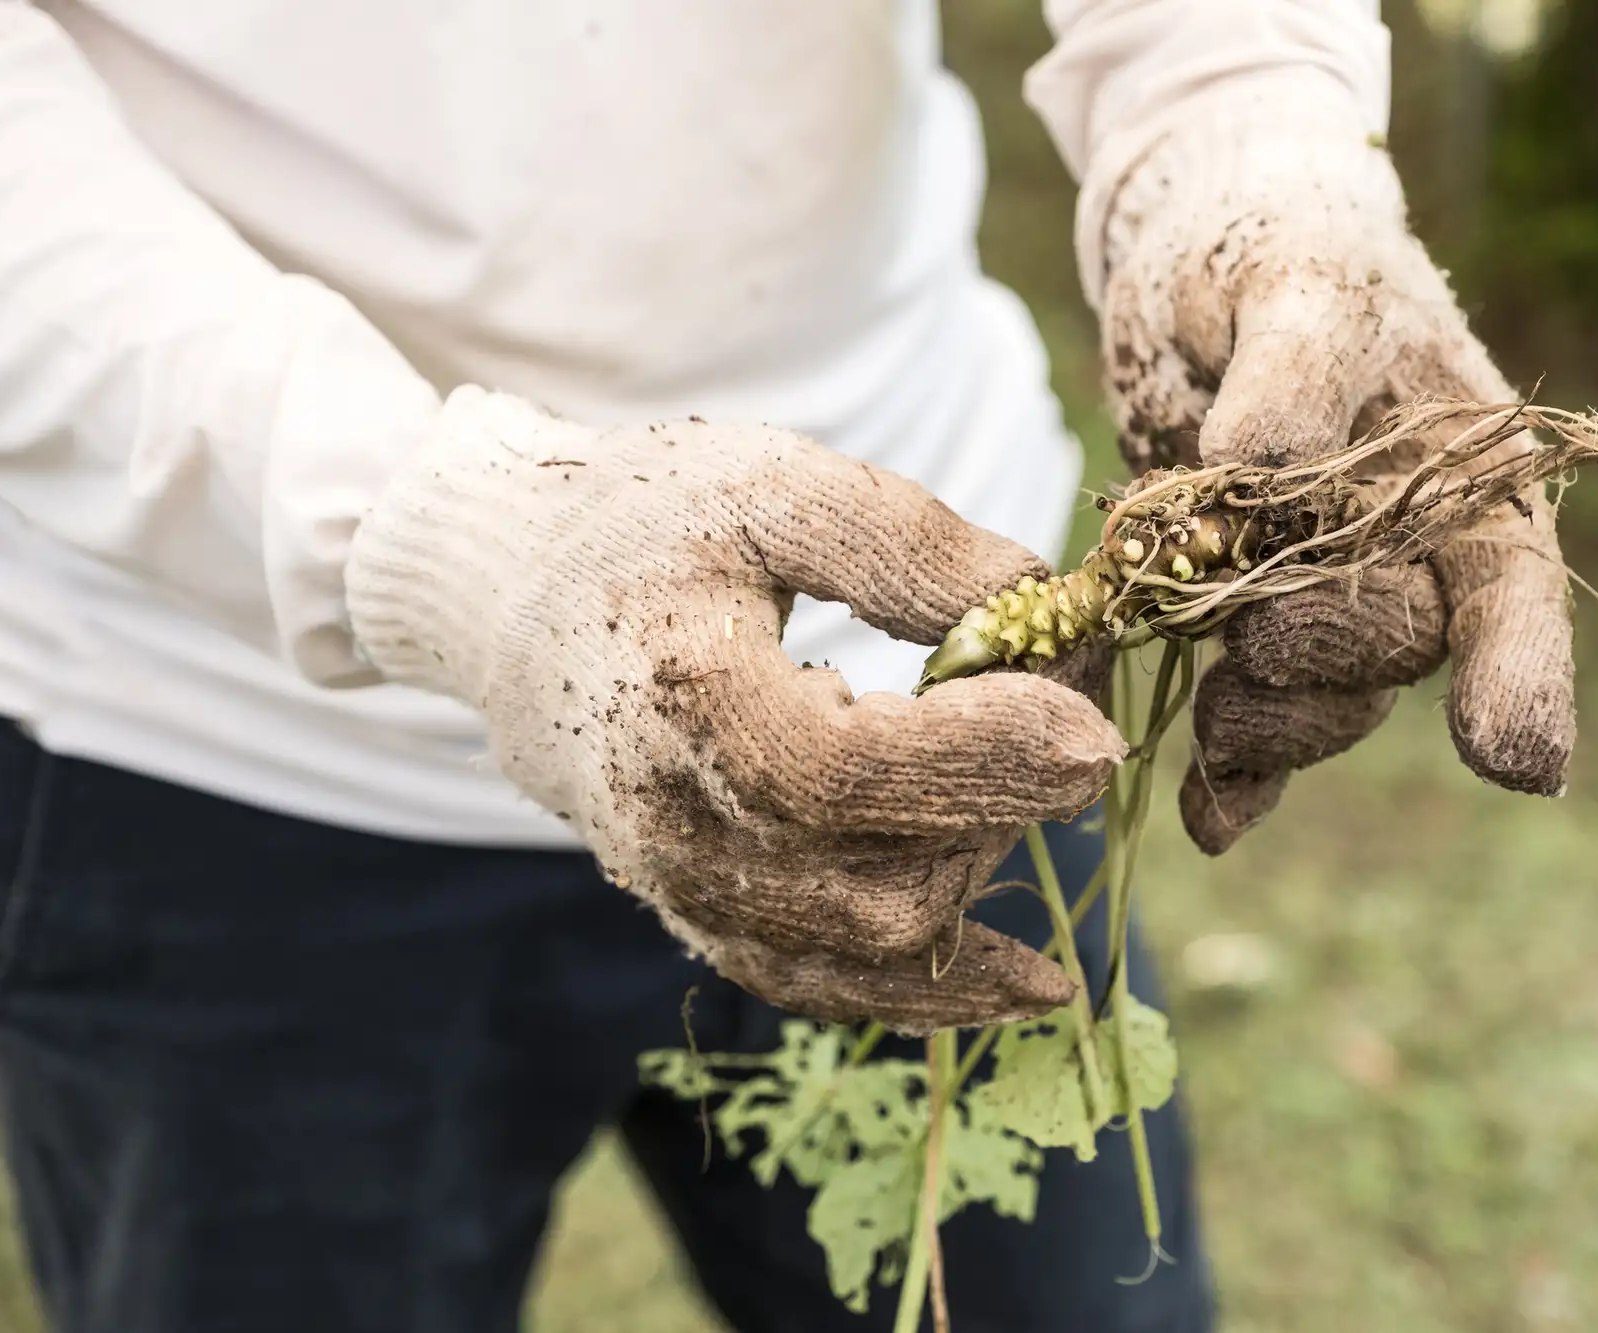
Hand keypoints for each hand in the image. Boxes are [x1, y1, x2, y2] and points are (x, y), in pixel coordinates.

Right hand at [345, 389, 1123, 1031]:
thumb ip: (906, 542)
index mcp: (686, 699)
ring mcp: (681, 886)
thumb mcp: (771, 482)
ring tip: (1029, 783)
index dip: (988, 759)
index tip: (1089, 720)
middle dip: (1007, 806)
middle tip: (1064, 712)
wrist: (509, 597)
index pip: (854, 778)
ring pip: (869, 949)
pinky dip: (934, 994)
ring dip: (985, 875)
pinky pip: (826, 988)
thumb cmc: (645, 521)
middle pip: (883, 881)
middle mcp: (673, 822)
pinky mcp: (699, 915)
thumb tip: (1039, 608)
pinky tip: (1032, 980)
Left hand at [1096, 83, 1574, 853]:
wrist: (1197, 262)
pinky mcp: (1237, 619)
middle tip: (1259, 639)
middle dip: (1329, 662)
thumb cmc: (1273, 246)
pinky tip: (1209, 819)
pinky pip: (1248, 720)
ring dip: (1265, 725)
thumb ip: (1297, 366)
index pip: (1511, 588)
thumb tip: (1260, 471)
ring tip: (1214, 724)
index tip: (1511, 758)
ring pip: (1317, 698)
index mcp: (1464, 471)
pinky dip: (1228, 776)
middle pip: (1394, 651)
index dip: (1519, 673)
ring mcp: (1321, 593)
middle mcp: (1409, 550)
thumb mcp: (1291, 277)